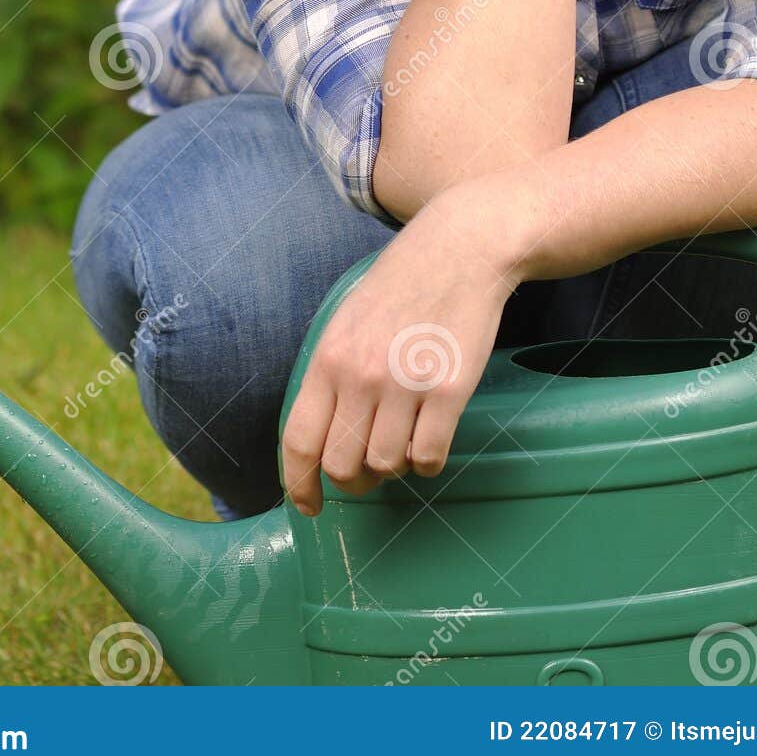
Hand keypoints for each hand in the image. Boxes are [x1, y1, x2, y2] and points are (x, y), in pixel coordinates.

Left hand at [279, 174, 534, 516]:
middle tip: (367, 470)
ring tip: (402, 440)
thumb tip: (319, 439)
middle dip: (352, 481)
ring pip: (386, 466)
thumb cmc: (400, 286)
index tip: (309, 505)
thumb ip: (330, 375)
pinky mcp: (449, 391)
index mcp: (328, 359)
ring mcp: (406, 385)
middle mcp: (361, 376)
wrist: (458, 250)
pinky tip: (429, 439)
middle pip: (341, 466)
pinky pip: (429, 458)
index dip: (298, 485)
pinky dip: (427, 462)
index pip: (298, 442)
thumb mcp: (346, 321)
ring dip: (393, 467)